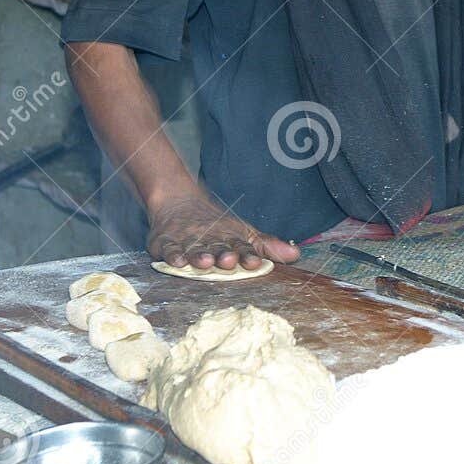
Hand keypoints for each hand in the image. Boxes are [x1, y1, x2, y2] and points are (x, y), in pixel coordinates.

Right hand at [146, 194, 300, 270]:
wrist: (178, 200)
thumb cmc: (216, 225)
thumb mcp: (243, 233)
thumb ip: (266, 247)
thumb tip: (297, 255)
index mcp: (230, 238)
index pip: (242, 247)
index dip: (249, 254)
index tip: (255, 262)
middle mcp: (210, 239)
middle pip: (217, 248)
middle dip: (223, 255)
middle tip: (229, 260)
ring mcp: (188, 240)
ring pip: (194, 249)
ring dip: (199, 255)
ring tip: (205, 262)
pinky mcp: (166, 242)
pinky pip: (168, 249)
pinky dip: (172, 254)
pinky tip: (176, 261)